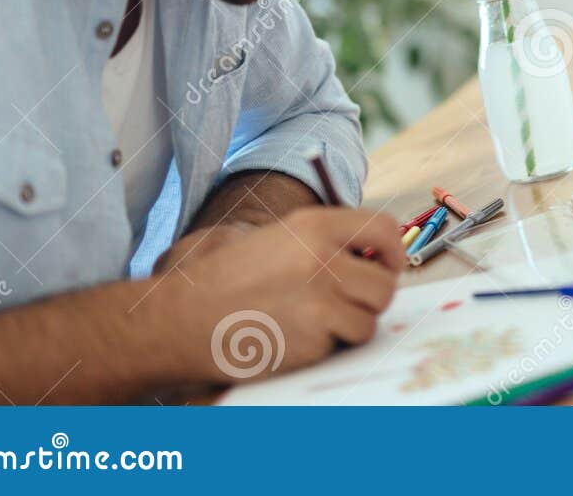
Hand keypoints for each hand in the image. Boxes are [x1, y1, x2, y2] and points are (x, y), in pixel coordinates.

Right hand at [158, 206, 404, 382]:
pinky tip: (297, 337)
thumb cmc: (224, 280)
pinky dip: (329, 346)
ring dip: (351, 325)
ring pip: (370, 318)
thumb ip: (325, 240)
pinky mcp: (313, 338)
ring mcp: (320, 299)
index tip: (386, 264)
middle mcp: (323, 258)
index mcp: (314, 225)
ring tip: (315, 321)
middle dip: (373, 297)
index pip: (384, 228)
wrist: (180, 319)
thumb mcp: (275, 239)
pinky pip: (343, 344)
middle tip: (352, 302)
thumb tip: (374, 253)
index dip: (392, 250)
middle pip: (386, 283)